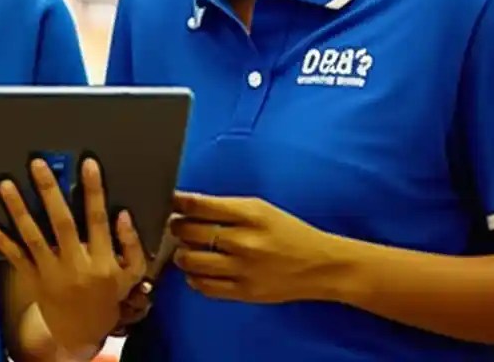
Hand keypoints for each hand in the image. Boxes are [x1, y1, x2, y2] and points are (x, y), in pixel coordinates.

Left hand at [0, 158, 145, 358]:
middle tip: (37, 164)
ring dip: (18, 209)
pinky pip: (13, 256)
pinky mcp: (32, 277)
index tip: (87, 163)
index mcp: (103, 260)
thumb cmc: (108, 294)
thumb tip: (122, 214)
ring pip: (32, 236)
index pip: (97, 220)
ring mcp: (50, 271)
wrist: (82, 331)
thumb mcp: (132, 274)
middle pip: (61, 223)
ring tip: (5, 184)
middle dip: (49, 192)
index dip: (94, 191)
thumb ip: (132, 244)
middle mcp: (75, 264)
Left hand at [169, 192, 343, 304]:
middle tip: (177, 226)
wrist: (322, 266)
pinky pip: (203, 286)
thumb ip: (225, 208)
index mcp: (250, 214)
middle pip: (188, 232)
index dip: (177, 202)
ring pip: (190, 261)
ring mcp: (243, 269)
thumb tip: (186, 206)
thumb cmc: (289, 233)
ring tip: (186, 249)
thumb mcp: (261, 209)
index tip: (171, 202)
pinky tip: (198, 271)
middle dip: (176, 227)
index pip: (198, 205)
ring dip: (181, 254)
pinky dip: (193, 278)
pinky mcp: (244, 292)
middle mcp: (244, 241)